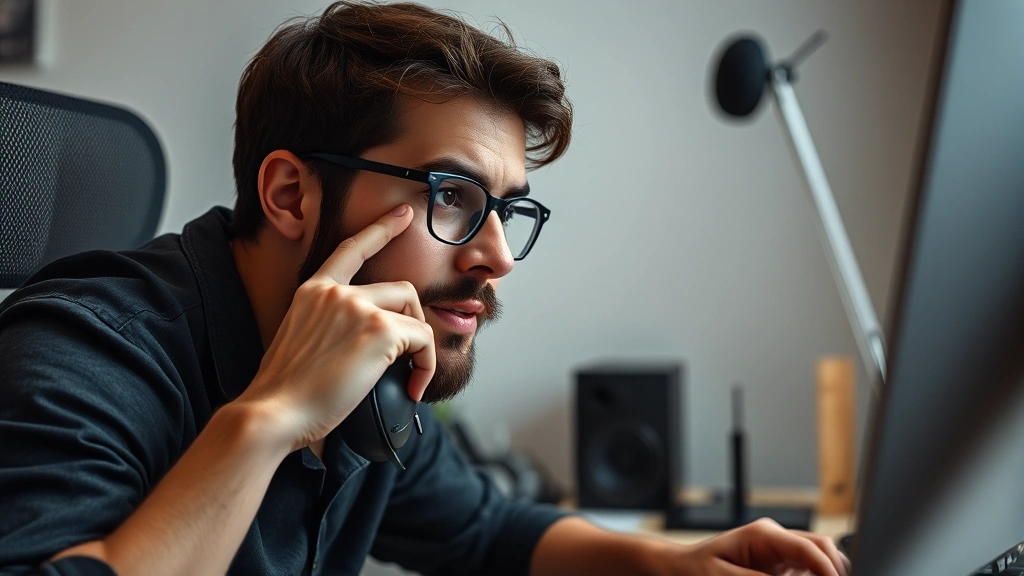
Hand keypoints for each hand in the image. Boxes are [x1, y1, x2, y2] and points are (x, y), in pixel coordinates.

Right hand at [235, 204, 434, 451]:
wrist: (274, 413)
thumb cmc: (285, 394)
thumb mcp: (299, 343)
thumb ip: (326, 329)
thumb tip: (354, 347)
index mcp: (313, 291)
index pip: (351, 250)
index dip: (380, 229)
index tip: (402, 215)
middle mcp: (336, 293)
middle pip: (401, 289)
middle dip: (413, 321)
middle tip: (408, 355)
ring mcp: (359, 308)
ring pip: (415, 314)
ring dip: (420, 346)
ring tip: (409, 376)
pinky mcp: (380, 331)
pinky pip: (424, 340)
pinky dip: (426, 366)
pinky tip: (413, 387)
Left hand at [660, 519, 848, 575]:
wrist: (678, 568)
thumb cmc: (694, 570)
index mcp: (763, 534)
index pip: (811, 548)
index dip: (830, 569)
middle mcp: (776, 537)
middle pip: (823, 548)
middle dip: (835, 570)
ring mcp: (780, 550)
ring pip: (820, 558)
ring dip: (827, 572)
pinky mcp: (779, 565)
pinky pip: (808, 570)